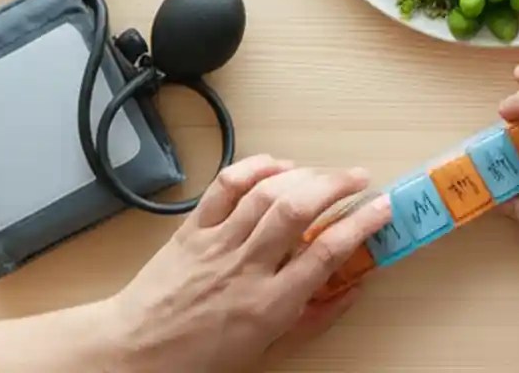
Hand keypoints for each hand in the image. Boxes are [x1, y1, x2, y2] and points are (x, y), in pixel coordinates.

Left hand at [100, 156, 391, 372]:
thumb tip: (352, 288)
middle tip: (360, 178)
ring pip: (266, 194)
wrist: (136, 351)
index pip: (325, 254)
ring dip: (303, 174)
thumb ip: (314, 318)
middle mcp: (245, 269)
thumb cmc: (202, 356)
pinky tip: (278, 165)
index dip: (360, 226)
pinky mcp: (192, 228)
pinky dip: (255, 168)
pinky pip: (225, 187)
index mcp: (268, 305)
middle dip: (336, 186)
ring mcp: (217, 244)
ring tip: (326, 172)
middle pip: (298, 211)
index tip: (381, 208)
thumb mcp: (268, 349)